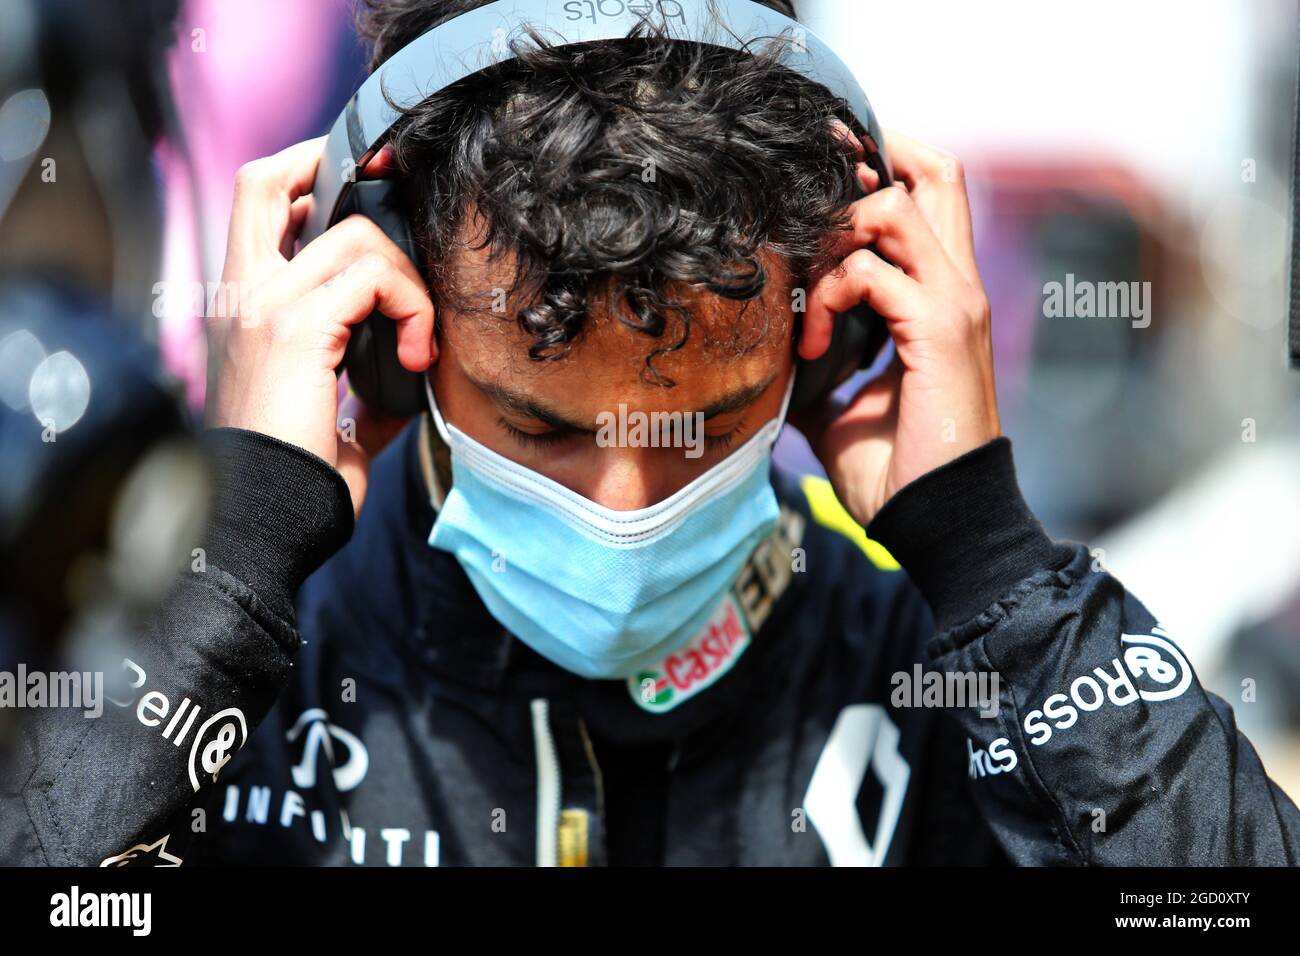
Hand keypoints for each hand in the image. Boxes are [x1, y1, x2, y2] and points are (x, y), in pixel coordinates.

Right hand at [207, 139, 434, 513]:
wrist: (260, 524)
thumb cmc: (292, 480)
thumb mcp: (329, 418)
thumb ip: (361, 387)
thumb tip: (406, 379)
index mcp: (238, 307)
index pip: (257, 200)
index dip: (309, 176)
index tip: (375, 203)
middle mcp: (238, 294)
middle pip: (271, 177)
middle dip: (342, 173)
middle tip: (398, 214)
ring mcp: (260, 305)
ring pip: (354, 233)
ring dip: (407, 280)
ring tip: (418, 341)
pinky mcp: (294, 329)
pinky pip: (373, 276)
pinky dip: (411, 305)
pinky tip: (415, 357)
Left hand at [793, 128, 1000, 527]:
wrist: (934, 519)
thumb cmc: (895, 468)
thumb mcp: (841, 403)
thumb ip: (821, 364)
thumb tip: (771, 356)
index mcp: (941, 295)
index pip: (929, 194)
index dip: (880, 167)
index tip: (819, 191)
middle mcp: (956, 286)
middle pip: (936, 172)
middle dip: (866, 162)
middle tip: (810, 202)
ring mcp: (954, 302)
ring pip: (895, 206)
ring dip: (833, 240)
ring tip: (808, 304)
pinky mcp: (940, 329)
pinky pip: (872, 272)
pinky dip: (830, 296)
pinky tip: (814, 345)